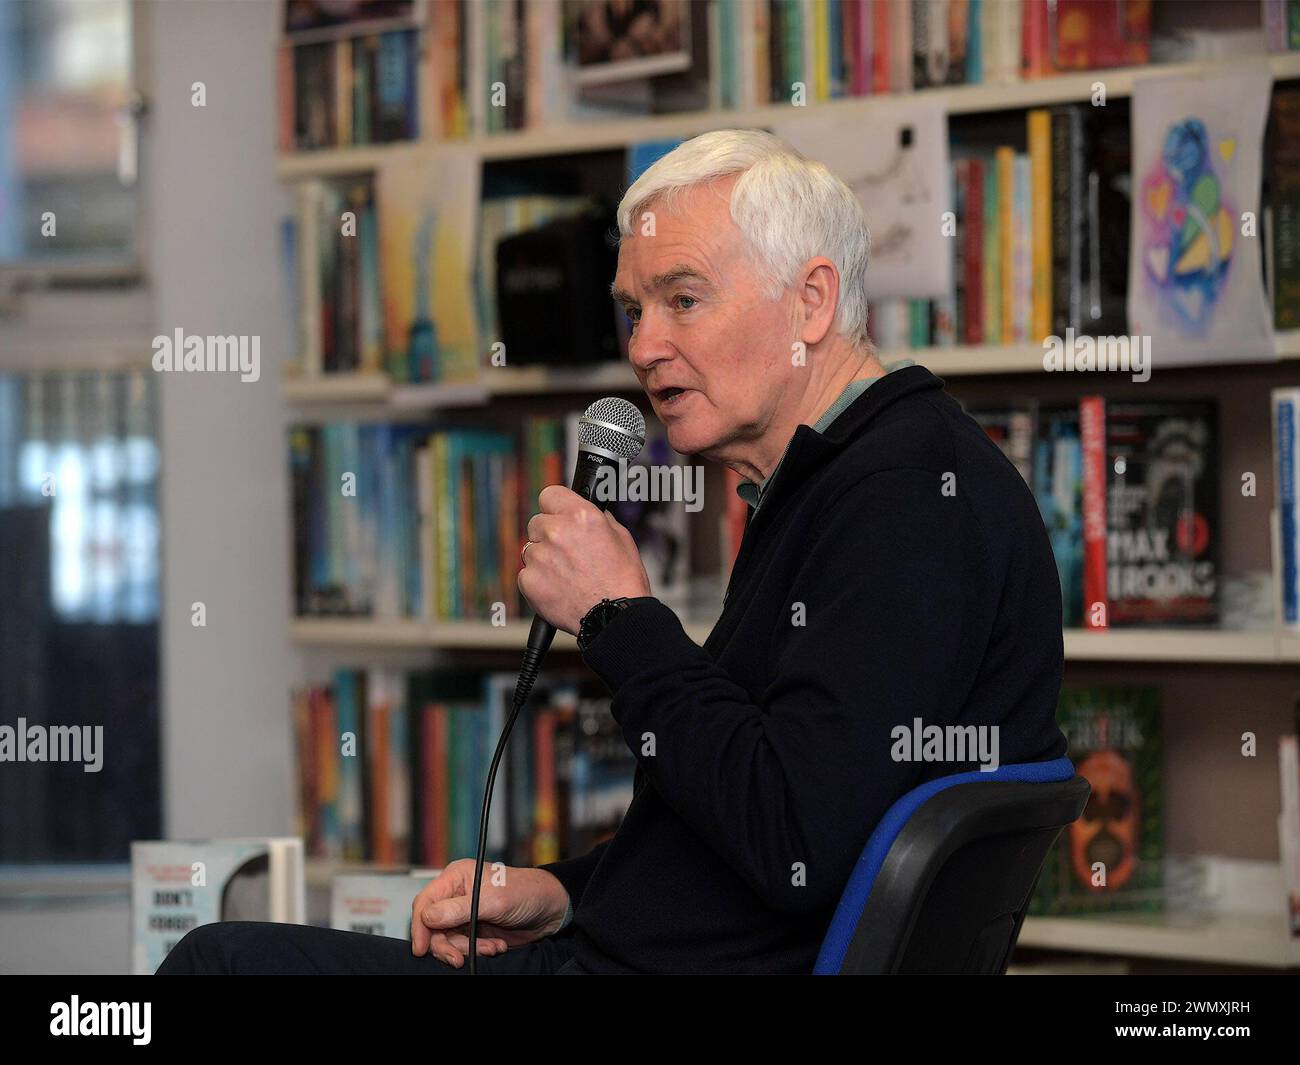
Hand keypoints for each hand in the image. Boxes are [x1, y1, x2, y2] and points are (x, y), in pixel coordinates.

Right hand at [410, 860, 570, 966]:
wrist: (549, 909)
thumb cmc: (525, 892)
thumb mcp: (492, 901)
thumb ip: (458, 909)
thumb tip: (427, 916)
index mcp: (456, 877)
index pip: (425, 902)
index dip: (420, 925)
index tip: (422, 948)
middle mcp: (457, 895)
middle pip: (433, 926)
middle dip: (446, 944)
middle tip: (458, 958)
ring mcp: (465, 914)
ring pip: (448, 940)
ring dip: (467, 949)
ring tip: (491, 948)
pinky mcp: (475, 930)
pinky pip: (464, 947)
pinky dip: (477, 951)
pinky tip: (496, 947)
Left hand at [518, 485, 651, 633]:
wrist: (614, 618)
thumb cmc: (623, 581)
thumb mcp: (621, 537)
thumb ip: (599, 519)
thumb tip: (589, 512)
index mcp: (581, 516)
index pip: (549, 494)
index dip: (555, 506)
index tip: (558, 514)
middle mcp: (557, 532)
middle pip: (536, 522)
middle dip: (548, 535)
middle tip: (567, 553)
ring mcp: (540, 557)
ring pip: (530, 549)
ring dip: (543, 559)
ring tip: (566, 575)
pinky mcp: (529, 580)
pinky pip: (526, 573)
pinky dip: (538, 581)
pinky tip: (558, 588)